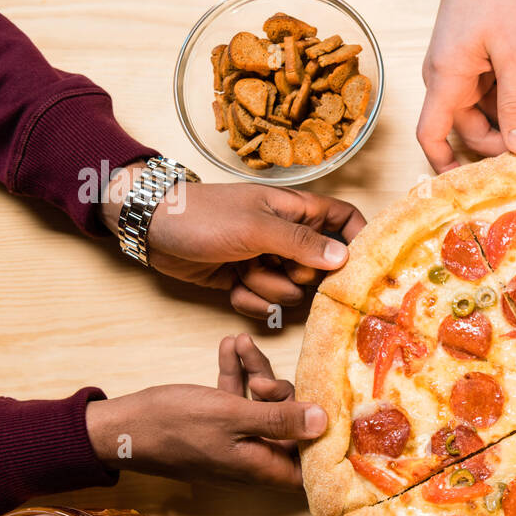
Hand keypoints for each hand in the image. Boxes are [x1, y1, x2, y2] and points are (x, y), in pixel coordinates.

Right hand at [85, 334, 325, 488]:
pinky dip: (235, 374)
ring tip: (240, 344)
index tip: (324, 404)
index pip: (309, 463)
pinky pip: (235, 399)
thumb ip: (279, 419)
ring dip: (255, 372)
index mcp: (261, 466)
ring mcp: (234, 441)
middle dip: (280, 392)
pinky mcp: (216, 425)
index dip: (322, 439)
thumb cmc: (172, 425)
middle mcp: (251, 457)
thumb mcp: (231, 416)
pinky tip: (229, 346)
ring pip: (261, 405)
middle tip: (261, 379)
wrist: (118, 427)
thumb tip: (323, 423)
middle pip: (289, 425)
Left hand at [102, 172, 365, 318]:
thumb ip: (302, 244)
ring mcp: (266, 260)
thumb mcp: (257, 227)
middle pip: (319, 269)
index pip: (344, 218)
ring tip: (242, 270)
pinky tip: (232, 287)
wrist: (151, 228)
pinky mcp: (245, 281)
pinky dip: (248, 300)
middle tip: (274, 263)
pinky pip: (264, 303)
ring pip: (290, 291)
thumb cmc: (203, 215)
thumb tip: (344, 257)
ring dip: (266, 287)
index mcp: (296, 212)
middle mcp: (286, 237)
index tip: (365, 265)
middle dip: (297, 276)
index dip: (359, 238)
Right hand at [416, 0, 515, 171]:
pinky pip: (505, 84)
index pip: (431, 135)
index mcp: (446, 81)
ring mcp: (465, 68)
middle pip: (477, 126)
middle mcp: (450, 79)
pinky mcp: (480, 57)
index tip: (468, 186)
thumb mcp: (513, 55)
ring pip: (500, 105)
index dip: (444, 165)